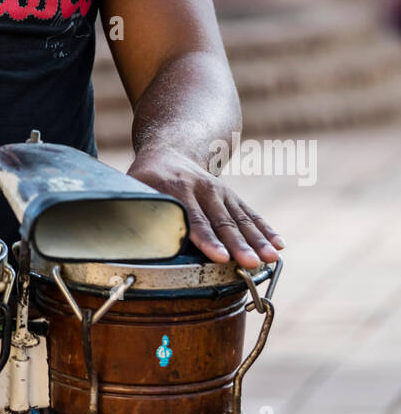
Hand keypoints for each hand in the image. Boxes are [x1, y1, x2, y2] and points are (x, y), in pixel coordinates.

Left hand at [128, 146, 284, 268]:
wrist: (171, 150)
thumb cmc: (148, 178)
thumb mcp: (136, 188)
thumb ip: (139, 209)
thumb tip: (135, 240)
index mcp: (177, 189)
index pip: (194, 220)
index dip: (207, 240)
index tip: (220, 257)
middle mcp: (203, 189)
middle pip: (222, 222)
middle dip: (238, 244)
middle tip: (251, 263)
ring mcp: (220, 192)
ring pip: (240, 219)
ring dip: (257, 240)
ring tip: (270, 259)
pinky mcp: (231, 196)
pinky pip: (251, 214)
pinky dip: (266, 230)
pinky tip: (279, 246)